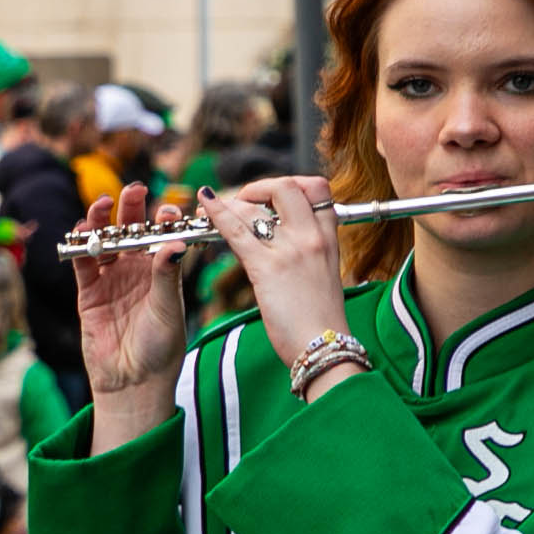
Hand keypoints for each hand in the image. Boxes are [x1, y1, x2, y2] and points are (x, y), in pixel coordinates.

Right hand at [74, 183, 189, 454]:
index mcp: (162, 272)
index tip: (168, 209)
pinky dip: (80, 247)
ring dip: (102, 222)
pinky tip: (80, 231)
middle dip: (131, 209)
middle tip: (133, 190)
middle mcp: (136, 272)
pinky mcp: (88, 293)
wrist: (133, 382)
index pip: (163, 237)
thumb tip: (174, 243)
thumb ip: (166, 275)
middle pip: (131, 232)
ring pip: (105, 243)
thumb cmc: (161, 349)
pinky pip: (82, 265)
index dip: (164, 221)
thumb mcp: (168, 309)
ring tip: (102, 204)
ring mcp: (111, 281)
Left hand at [199, 176, 362, 396]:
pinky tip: (206, 204)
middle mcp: (312, 238)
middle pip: (287, 186)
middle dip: (259, 187)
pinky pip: (238, 230)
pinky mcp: (268, 267)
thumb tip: (283, 242)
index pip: (318, 190)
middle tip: (243, 202)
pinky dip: (218, 213)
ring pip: (257, 206)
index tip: (271, 198)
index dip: (292, 185)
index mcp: (328, 239)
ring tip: (213, 207)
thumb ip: (307, 253)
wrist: (324, 347)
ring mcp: (291, 250)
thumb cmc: (320, 320)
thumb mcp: (322, 276)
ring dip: (231, 202)